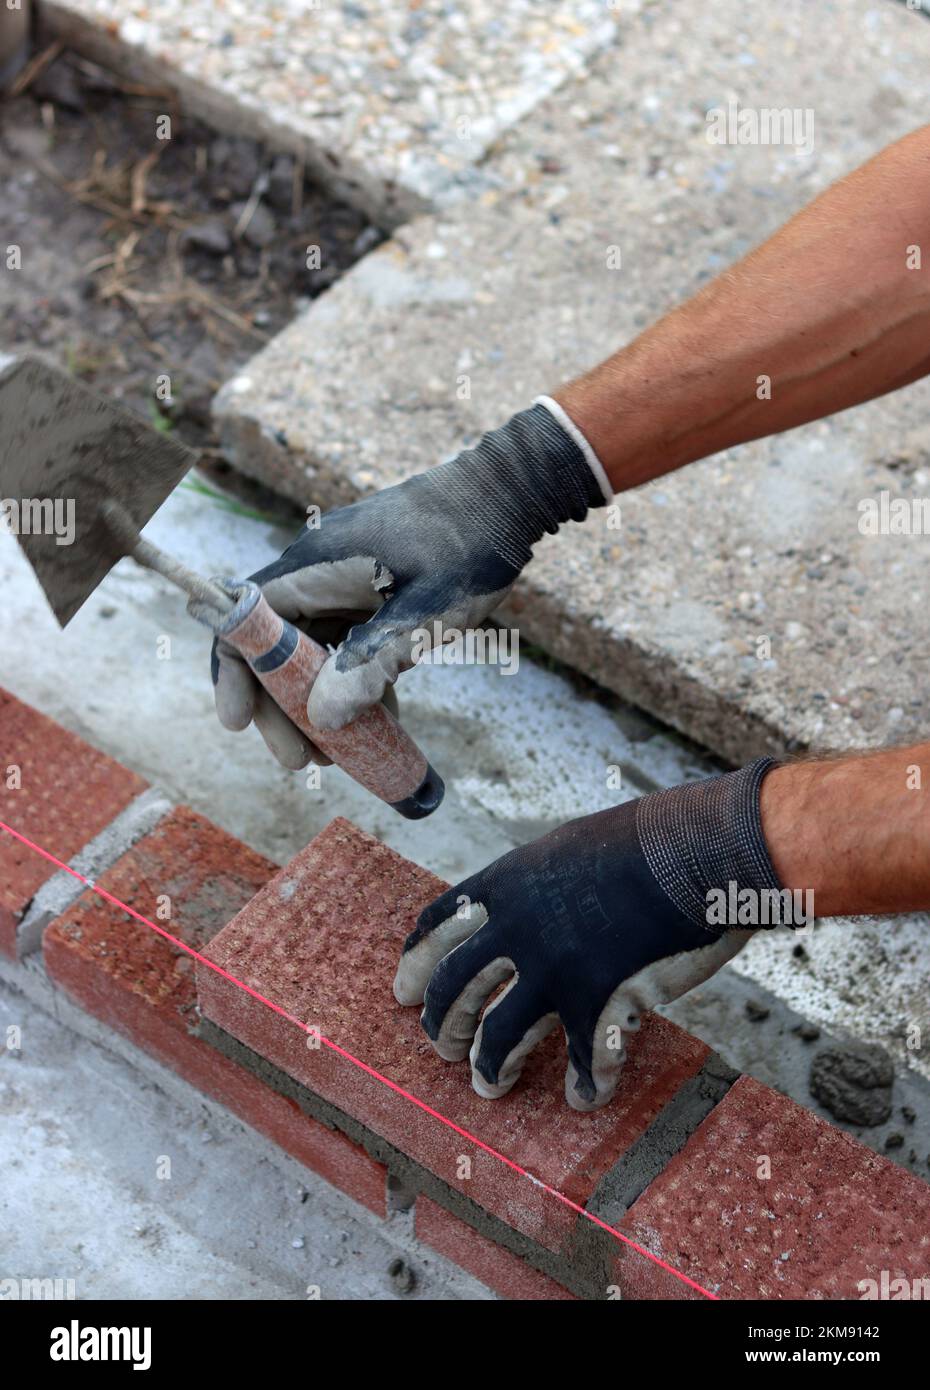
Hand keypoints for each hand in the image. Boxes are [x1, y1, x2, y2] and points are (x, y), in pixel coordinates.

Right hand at [210, 399, 607, 766]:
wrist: (508, 497)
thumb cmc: (466, 546)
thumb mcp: (422, 612)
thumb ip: (373, 662)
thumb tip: (322, 718)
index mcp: (311, 570)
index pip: (244, 626)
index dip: (234, 677)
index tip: (238, 724)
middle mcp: (315, 577)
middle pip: (274, 652)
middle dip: (283, 710)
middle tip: (303, 762)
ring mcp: (343, 586)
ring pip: (311, 656)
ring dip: (319, 706)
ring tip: (339, 758)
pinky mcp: (371, 596)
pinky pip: (347, 647)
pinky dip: (355, 685)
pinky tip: (379, 726)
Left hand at [394, 759, 781, 1109]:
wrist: (697, 851)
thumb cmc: (645, 843)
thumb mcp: (570, 848)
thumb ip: (538, 884)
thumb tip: (525, 903)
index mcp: (506, 884)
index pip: (438, 927)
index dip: (416, 963)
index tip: (404, 990)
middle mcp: (516, 928)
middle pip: (456, 989)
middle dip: (441, 1025)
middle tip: (440, 1047)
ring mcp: (553, 968)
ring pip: (498, 1038)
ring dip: (488, 1070)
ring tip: (487, 1088)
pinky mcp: (598, 1002)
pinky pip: (580, 1061)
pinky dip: (582, 1086)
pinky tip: (583, 1098)